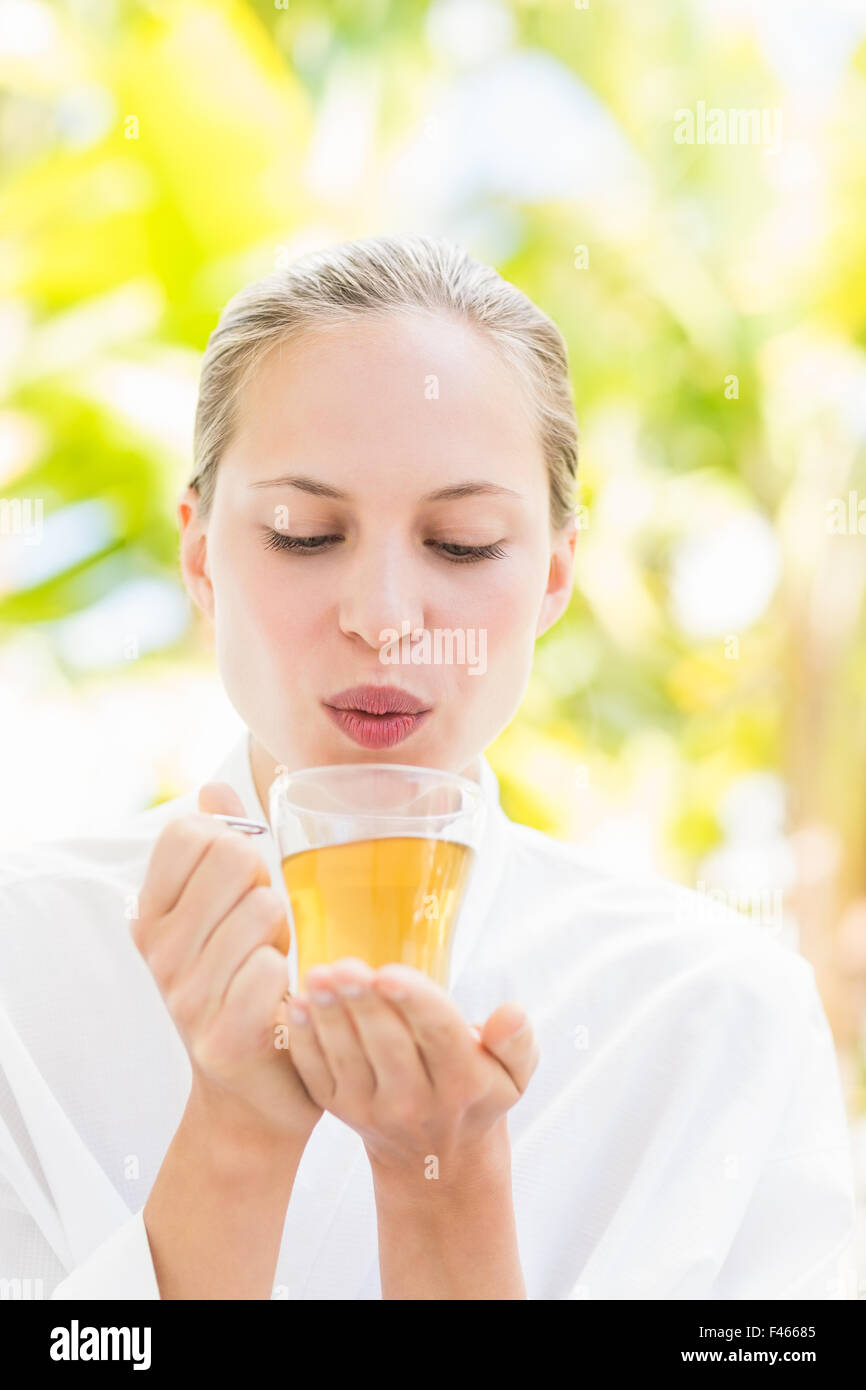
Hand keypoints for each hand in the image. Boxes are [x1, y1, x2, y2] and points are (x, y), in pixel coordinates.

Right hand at [132, 781, 322, 1149]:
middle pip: (232, 860)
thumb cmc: (245, 993)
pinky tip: (285, 1003)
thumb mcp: (219, 919)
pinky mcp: (224, 1037)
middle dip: (266, 885)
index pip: (189, 832)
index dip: (232, 845)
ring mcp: (185, 997)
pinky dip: (293, 980)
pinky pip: (273, 969)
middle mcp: (158, 952)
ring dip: (287, 934)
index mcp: (151, 914)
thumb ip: (219, 849)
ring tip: (276, 967)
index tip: (241, 887)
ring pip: (262, 909)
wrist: (253, 1101)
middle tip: (266, 932)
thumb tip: (213, 788)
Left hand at [285, 956, 538, 1176]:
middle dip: (364, 1003)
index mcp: (462, 1082)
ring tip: (318, 976)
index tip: (390, 973)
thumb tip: (511, 1013)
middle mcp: (415, 1101)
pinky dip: (303, 1039)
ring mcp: (371, 1109)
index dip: (413, 1002)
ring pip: (347, 1056)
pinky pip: (316, 1071)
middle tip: (345, 966)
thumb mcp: (513, 1074)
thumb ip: (517, 1042)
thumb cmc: (477, 1092)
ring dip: (329, 1014)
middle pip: (386, 1044)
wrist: (437, 1159)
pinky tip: (297, 1004)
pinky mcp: (338, 1109)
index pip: (438, 1034)